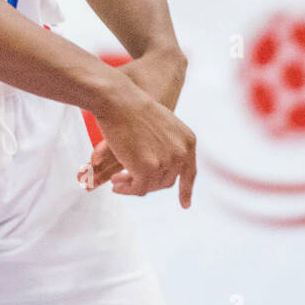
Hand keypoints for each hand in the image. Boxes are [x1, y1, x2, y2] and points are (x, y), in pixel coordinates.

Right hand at [81, 55, 194, 207]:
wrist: (119, 99)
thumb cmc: (133, 107)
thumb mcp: (161, 124)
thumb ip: (167, 144)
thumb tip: (160, 168)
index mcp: (188, 141)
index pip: (189, 172)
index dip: (186, 189)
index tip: (185, 205)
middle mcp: (182, 153)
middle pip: (167, 181)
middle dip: (147, 183)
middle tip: (125, 181)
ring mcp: (166, 161)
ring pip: (151, 186)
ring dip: (133, 186)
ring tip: (116, 182)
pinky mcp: (147, 168)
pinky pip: (138, 188)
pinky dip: (126, 189)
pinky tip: (115, 184)